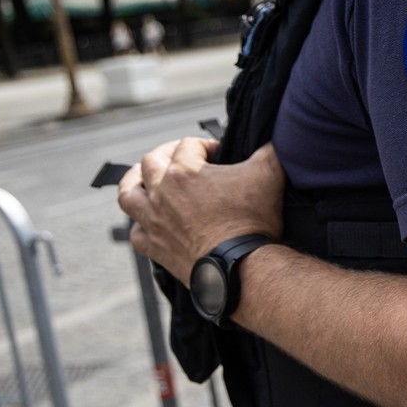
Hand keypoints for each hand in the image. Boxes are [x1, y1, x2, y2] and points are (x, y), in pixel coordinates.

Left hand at [117, 139, 284, 281]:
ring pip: (128, 194)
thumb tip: (278, 139)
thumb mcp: (269, 175)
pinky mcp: (155, 247)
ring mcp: (153, 221)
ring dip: (134, 182)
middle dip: (166, 153)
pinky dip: (140, 224)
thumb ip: (271, 150)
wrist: (240, 267)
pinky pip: (135, 232)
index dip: (207, 144)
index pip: (189, 145)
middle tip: (181, 155)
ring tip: (144, 178)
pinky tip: (150, 222)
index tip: (220, 153)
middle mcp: (162, 193)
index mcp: (184, 171)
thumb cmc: (251, 221)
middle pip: (150, 161)